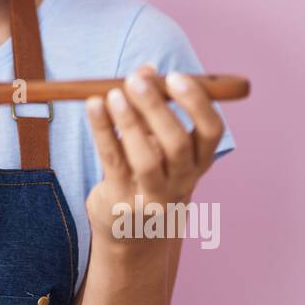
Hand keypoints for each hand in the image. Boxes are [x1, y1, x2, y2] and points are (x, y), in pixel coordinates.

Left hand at [84, 63, 225, 254]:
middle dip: (157, 108)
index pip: (211, 131)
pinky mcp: (121, 202)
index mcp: (198, 160)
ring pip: (146, 158)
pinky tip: (93, 106)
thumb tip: (146, 69)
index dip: (196, 103)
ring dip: (129, 122)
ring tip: (112, 94)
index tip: (175, 77)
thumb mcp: (156, 141)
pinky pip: (112, 162)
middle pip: (177, 143)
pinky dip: (102, 130)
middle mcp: (182, 181)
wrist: (131, 234)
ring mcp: (152, 196)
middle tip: (136, 80)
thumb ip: (152, 107)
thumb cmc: (146, 174)